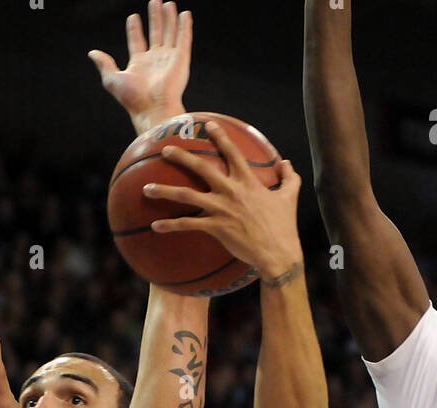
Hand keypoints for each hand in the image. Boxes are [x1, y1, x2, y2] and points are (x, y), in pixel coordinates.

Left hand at [89, 1, 191, 135]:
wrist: (153, 108)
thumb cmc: (133, 98)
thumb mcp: (112, 79)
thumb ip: (104, 64)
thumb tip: (92, 53)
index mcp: (140, 65)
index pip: (137, 42)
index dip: (134, 29)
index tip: (133, 17)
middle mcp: (155, 61)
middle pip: (155, 34)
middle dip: (155, 18)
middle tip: (154, 2)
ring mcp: (169, 59)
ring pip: (170, 33)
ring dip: (169, 18)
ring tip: (167, 3)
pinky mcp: (181, 60)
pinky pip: (184, 39)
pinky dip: (185, 27)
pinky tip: (184, 14)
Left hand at [145, 122, 302, 282]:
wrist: (278, 253)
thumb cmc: (284, 227)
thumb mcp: (290, 197)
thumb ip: (290, 177)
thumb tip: (288, 163)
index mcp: (248, 181)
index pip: (232, 152)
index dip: (219, 136)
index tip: (207, 125)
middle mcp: (231, 191)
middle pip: (201, 168)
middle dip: (181, 156)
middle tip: (165, 149)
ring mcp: (221, 209)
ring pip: (187, 196)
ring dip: (165, 191)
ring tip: (146, 189)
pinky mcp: (216, 228)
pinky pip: (188, 225)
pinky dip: (171, 226)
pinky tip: (155, 226)